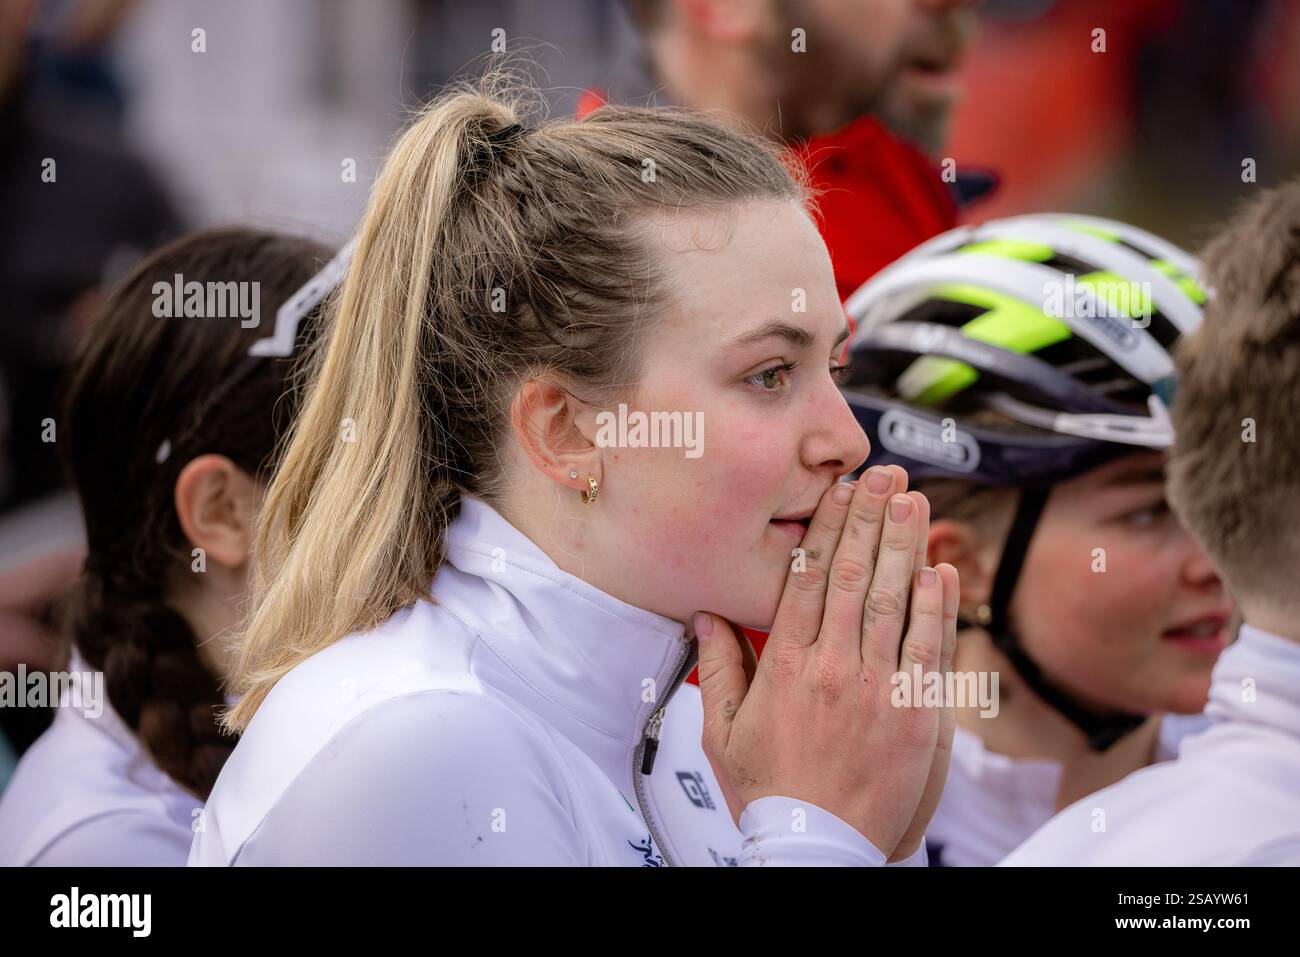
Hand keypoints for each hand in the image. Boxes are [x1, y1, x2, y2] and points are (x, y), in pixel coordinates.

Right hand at [694, 466, 957, 857]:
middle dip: (869, 519)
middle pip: (852, 576)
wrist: (818, 849)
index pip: (807, 579)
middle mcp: (833, 666)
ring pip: (892, 600)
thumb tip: (706, 617)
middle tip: (885, 475)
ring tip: (914, 501)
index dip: (826, 530)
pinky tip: (940, 568)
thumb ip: (720, 669)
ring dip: (904, 545)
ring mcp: (877, 687)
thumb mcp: (722, 732)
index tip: (839, 493)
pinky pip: (928, 646)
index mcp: (785, 665)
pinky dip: (936, 604)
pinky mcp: (915, 712)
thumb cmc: (769, 793)